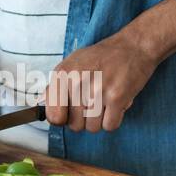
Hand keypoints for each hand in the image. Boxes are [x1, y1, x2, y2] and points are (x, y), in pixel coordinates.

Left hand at [43, 33, 160, 132]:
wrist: (132, 47)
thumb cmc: (101, 57)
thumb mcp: (71, 63)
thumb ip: (56, 86)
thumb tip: (44, 106)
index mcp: (62, 75)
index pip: (53, 116)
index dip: (62, 120)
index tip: (68, 115)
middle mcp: (77, 83)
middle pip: (74, 125)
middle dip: (83, 120)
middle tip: (91, 106)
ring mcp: (97, 91)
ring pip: (92, 128)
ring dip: (99, 121)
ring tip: (103, 104)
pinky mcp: (117, 98)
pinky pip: (110, 126)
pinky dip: (112, 120)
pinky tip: (114, 106)